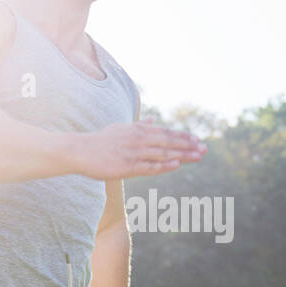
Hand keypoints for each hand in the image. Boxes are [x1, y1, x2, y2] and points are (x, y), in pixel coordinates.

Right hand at [73, 119, 204, 180]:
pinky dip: (164, 165)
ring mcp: (134, 153)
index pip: (165, 132)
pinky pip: (150, 166)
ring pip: (163, 153)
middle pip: (168, 142)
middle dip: (188, 145)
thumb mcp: (121, 128)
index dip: (182, 137)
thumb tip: (151, 120)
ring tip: (198, 156)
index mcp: (138, 130)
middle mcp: (139, 139)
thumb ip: (138, 125)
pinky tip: (176, 164)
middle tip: (205, 148)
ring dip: (182, 155)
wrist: (80, 150)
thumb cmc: (100, 141)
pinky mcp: (127, 166)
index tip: (197, 140)